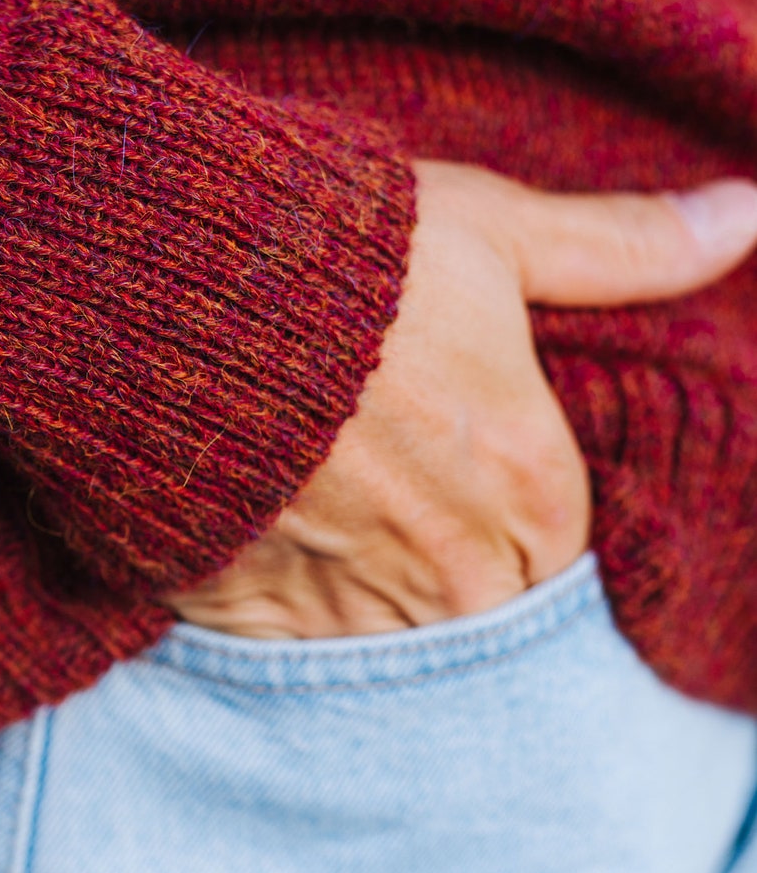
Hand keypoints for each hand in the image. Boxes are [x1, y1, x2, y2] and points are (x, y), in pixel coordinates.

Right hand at [168, 158, 756, 638]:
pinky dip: (286, 622)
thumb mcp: (494, 231)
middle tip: (386, 503)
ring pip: (396, 648)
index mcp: (530, 486)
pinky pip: (294, 658)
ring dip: (370, 606)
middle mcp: (458, 568)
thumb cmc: (342, 251)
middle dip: (448, 568)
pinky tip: (264, 559)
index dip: (508, 508)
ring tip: (326, 531)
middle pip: (484, 609)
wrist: (172, 294)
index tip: (455, 465)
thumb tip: (744, 213)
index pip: (556, 545)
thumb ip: (622, 247)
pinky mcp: (256, 625)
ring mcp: (355, 609)